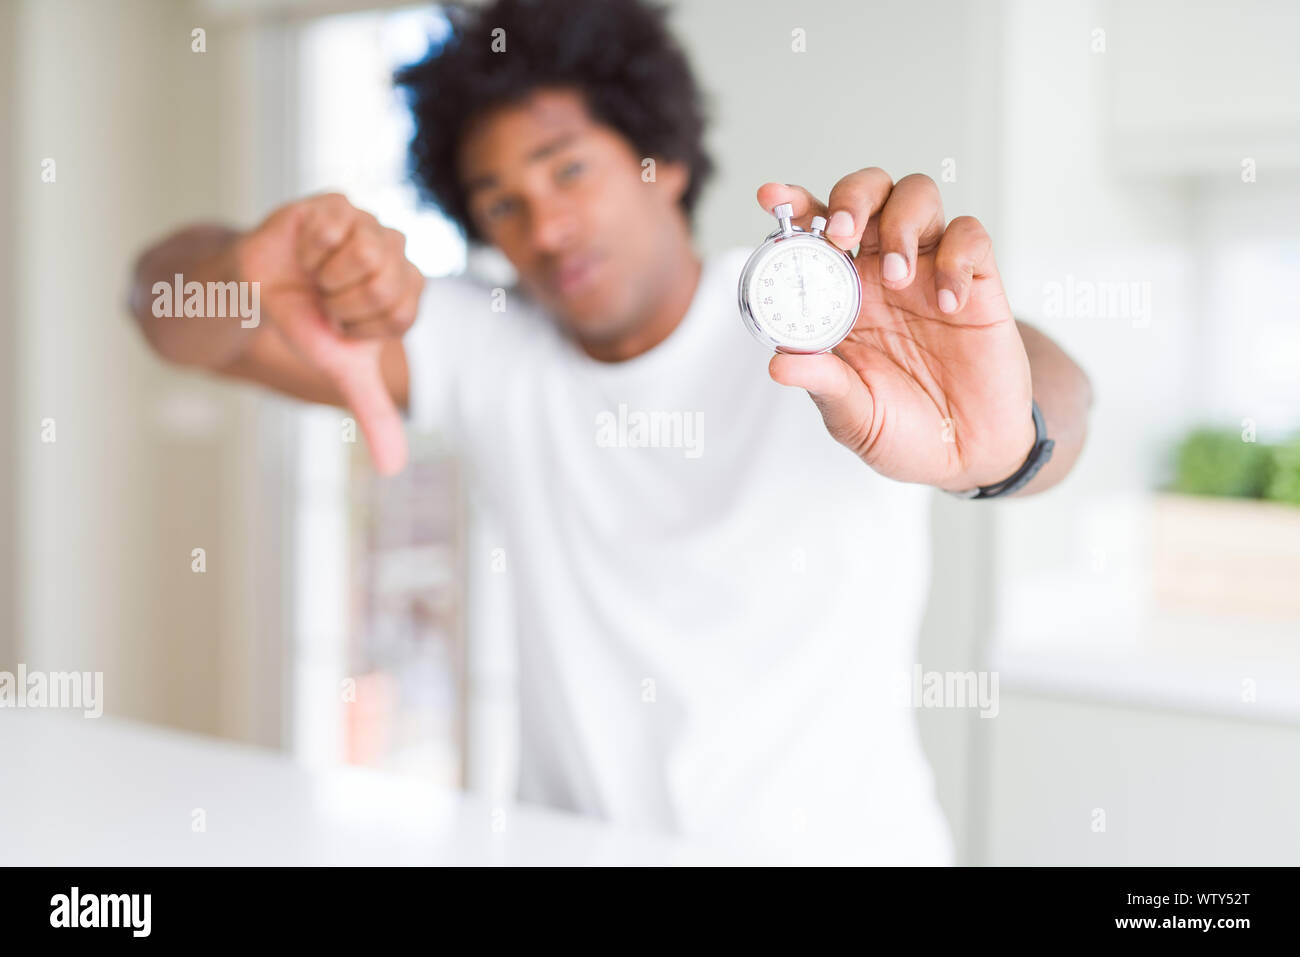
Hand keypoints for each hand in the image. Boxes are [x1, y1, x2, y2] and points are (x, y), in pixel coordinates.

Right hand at [235, 193, 423, 474]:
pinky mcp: (338, 202)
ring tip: (313, 273)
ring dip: (325, 275)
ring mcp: (370, 222)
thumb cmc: (308, 322)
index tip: (340, 321)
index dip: (359, 327)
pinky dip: (309, 247)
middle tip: (324, 298)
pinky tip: (304, 248)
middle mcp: (398, 252)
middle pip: (385, 285)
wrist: (253, 291)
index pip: (400, 316)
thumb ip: (376, 415)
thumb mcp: (343, 371)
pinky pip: (335, 226)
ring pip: (365, 254)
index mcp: (409, 289)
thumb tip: (394, 469)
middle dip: (341, 303)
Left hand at [756, 171, 1034, 491]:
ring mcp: (930, 269)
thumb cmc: (900, 428)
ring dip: (900, 224)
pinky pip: (971, 237)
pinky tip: (947, 304)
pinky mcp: (977, 282)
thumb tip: (779, 362)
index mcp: (841, 292)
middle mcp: (881, 270)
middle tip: (842, 234)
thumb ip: (822, 384)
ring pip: (918, 197)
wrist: (964, 455)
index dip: (793, 205)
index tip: (771, 198)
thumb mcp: (852, 415)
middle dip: (852, 198)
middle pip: (868, 192)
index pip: (814, 231)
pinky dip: (956, 258)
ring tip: (896, 277)